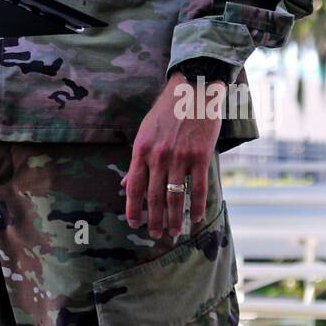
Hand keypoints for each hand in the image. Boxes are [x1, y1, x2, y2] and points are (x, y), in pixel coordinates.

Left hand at [119, 71, 224, 238]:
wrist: (192, 90)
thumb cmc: (167, 111)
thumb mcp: (145, 133)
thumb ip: (137, 160)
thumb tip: (125, 184)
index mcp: (141, 149)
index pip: (134, 186)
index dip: (133, 208)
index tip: (133, 224)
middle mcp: (158, 156)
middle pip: (154, 196)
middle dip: (154, 219)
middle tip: (156, 235)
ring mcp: (179, 157)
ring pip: (175, 196)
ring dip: (174, 218)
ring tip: (175, 232)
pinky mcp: (200, 156)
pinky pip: (198, 188)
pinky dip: (197, 206)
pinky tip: (196, 217)